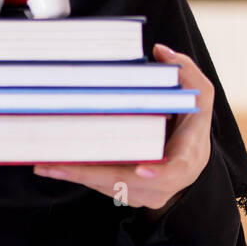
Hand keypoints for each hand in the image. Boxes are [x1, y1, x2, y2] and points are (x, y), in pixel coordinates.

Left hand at [32, 42, 212, 216]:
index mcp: (186, 160)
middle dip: (88, 173)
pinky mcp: (128, 195)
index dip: (158, 173)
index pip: (173, 171)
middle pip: (124, 181)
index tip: (141, 168)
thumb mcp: (200, 98)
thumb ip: (186, 73)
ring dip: (76, 175)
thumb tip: (160, 51)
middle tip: (57, 162)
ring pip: (107, 186)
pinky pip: (101, 186)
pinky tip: (53, 165)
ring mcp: (144, 194)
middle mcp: (164, 184)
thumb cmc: (192, 127)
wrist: (190, 160)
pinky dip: (78, 175)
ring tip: (46, 163)